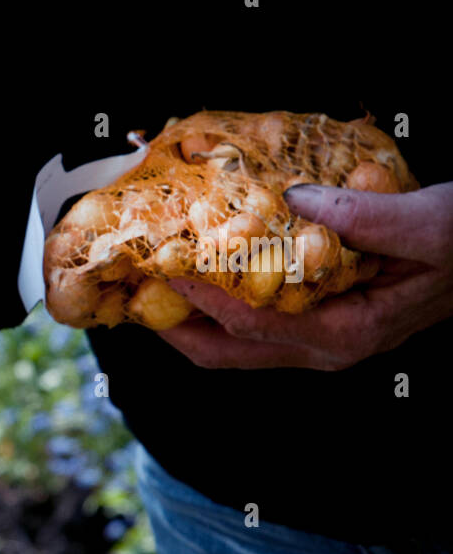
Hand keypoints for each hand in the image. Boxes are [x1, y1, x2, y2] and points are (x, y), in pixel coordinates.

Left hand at [159, 182, 452, 369]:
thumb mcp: (430, 222)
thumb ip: (365, 216)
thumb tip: (296, 201)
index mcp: (347, 334)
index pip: (251, 324)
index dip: (199, 298)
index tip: (162, 268)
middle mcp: (326, 350)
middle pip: (226, 352)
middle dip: (173, 327)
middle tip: (131, 293)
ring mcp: (320, 344)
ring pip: (234, 348)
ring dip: (188, 321)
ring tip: (148, 288)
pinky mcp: (319, 327)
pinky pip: (252, 330)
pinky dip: (217, 309)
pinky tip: (198, 279)